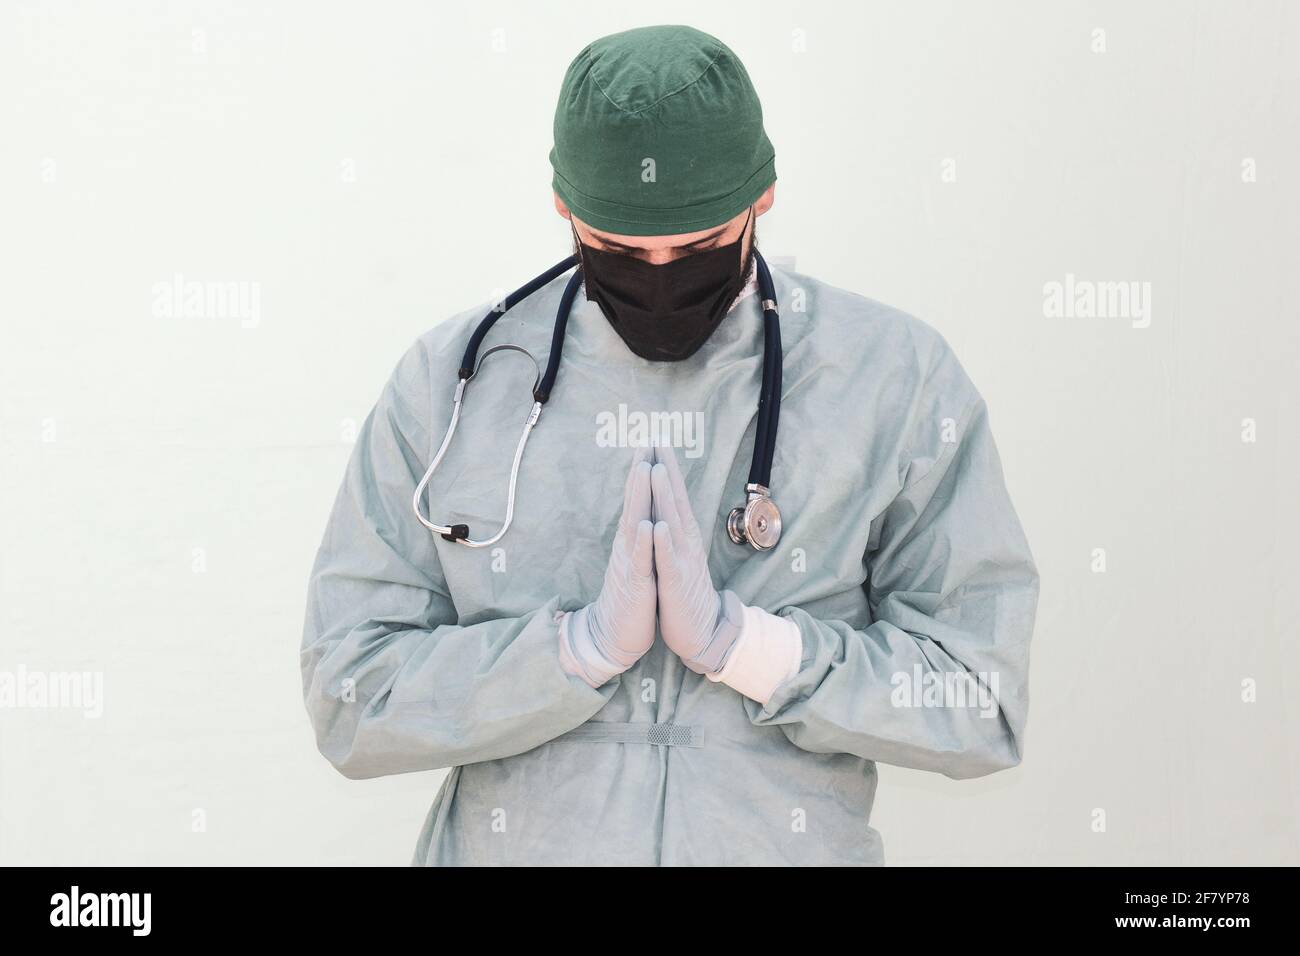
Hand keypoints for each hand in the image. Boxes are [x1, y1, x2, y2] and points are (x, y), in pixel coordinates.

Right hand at [560, 447, 656, 685]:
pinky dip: (644, 542)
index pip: (640, 499)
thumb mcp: (639, 559)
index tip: (651, 443)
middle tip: (645, 442)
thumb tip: (646, 509)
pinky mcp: (636, 584)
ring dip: (639, 497)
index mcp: (634, 539)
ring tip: (644, 469)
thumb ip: (641, 534)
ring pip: (635, 523)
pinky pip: (640, 560)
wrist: (615, 634)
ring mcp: (631, 562)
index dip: (645, 471)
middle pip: (634, 502)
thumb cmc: (632, 596)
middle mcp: (629, 545)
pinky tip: (647, 523)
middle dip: (640, 472)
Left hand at [650, 444, 744, 673]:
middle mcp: (685, 543)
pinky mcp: (675, 584)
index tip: (656, 439)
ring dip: (663, 497)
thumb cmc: (683, 593)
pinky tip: (658, 525)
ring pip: (672, 524)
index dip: (664, 467)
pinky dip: (663, 543)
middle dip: (665, 469)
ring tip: (655, 469)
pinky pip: (668, 561)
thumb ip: (672, 529)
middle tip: (657, 438)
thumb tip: (664, 503)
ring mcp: (682, 562)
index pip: (672, 495)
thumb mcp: (676, 555)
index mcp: (681, 536)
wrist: (701, 633)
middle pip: (674, 500)